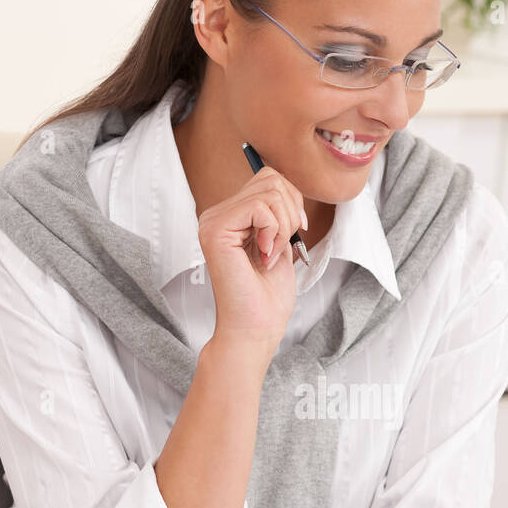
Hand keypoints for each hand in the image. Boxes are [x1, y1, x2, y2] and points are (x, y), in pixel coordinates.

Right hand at [197, 164, 307, 353]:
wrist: (255, 328)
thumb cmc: (268, 297)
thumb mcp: (281, 243)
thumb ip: (279, 213)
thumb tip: (289, 188)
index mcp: (232, 216)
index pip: (269, 178)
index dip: (293, 201)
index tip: (294, 232)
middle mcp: (217, 215)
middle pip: (271, 178)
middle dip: (291, 213)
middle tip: (282, 247)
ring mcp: (213, 221)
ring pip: (269, 192)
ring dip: (283, 227)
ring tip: (271, 255)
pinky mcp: (215, 231)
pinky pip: (260, 207)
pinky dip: (274, 232)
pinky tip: (264, 256)